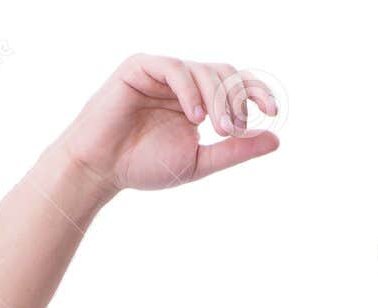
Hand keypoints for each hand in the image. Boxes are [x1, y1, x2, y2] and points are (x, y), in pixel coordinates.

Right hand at [54, 53, 278, 192]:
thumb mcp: (199, 162)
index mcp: (198, 100)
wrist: (101, 169)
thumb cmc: (144, 166)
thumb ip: (235, 150)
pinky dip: (189, 90)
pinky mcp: (140, 67)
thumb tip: (275, 140)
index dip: (256, 92)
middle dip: (236, 99)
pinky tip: (194, 116)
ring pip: (203, 70)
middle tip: (234, 130)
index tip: (273, 112)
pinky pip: (174, 68)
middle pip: (225, 72)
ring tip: (216, 128)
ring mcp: (162, 72)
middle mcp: (183, 82)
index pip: (235, 83)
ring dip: (217, 98)